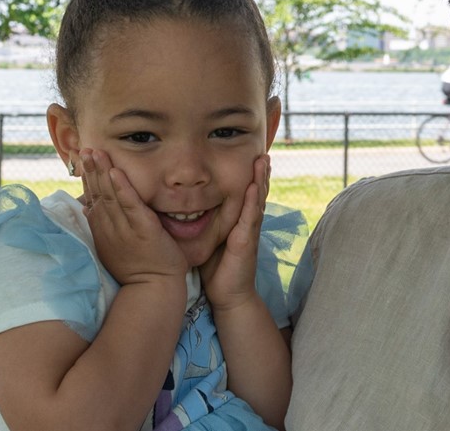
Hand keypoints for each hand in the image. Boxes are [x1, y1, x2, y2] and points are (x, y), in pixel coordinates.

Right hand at [80, 148, 188, 286]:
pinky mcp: (143, 229)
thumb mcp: (112, 246)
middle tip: (84, 149)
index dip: (88, 178)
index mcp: (102, 229)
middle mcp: (109, 227)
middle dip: (91, 169)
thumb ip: (102, 226)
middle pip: (98, 193)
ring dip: (102, 172)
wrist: (153, 288)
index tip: (83, 159)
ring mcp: (124, 228)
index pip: (92, 198)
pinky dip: (123, 187)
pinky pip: (130, 205)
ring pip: (110, 195)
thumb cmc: (137, 268)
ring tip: (96, 153)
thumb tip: (87, 209)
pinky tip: (115, 172)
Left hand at [200, 154, 270, 312]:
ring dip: (261, 180)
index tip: (251, 155)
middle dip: (260, 172)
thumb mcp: (211, 240)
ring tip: (263, 161)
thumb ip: (205, 225)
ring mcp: (249, 232)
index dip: (250, 176)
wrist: (229, 296)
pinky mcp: (246, 242)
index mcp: (238, 223)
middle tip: (262, 152)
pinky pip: (250, 218)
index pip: (245, 194)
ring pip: (256, 200)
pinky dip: (252, 201)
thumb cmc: (218, 270)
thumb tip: (186, 209)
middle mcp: (246, 224)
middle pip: (256, 192)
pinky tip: (254, 187)